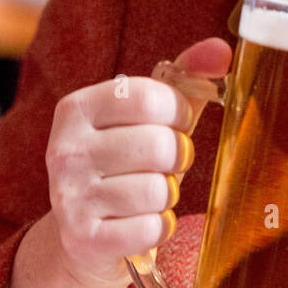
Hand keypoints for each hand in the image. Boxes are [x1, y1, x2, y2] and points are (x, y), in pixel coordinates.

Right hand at [44, 38, 232, 287]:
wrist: (85, 236)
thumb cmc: (127, 165)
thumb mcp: (149, 118)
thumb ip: (185, 81)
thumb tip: (222, 50)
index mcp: (77, 108)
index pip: (150, 97)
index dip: (178, 113)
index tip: (174, 125)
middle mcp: (65, 149)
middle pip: (160, 145)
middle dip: (176, 159)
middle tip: (162, 167)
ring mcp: (70, 196)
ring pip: (158, 190)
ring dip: (166, 196)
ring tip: (148, 195)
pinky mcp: (84, 238)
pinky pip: (152, 228)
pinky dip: (159, 228)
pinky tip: (140, 223)